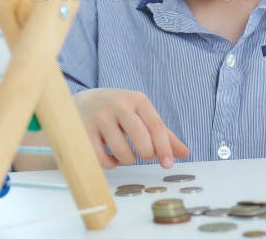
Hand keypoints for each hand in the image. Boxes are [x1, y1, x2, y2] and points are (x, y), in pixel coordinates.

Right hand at [74, 88, 189, 168]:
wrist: (81, 102)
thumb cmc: (118, 112)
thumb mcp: (140, 115)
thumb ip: (162, 134)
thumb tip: (184, 153)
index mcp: (137, 100)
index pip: (156, 127)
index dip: (164, 148)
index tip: (168, 165)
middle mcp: (118, 105)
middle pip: (141, 139)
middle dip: (146, 154)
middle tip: (144, 155)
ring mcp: (100, 117)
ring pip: (122, 152)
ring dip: (127, 160)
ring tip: (125, 154)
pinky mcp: (84, 130)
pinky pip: (103, 159)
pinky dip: (110, 164)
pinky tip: (110, 156)